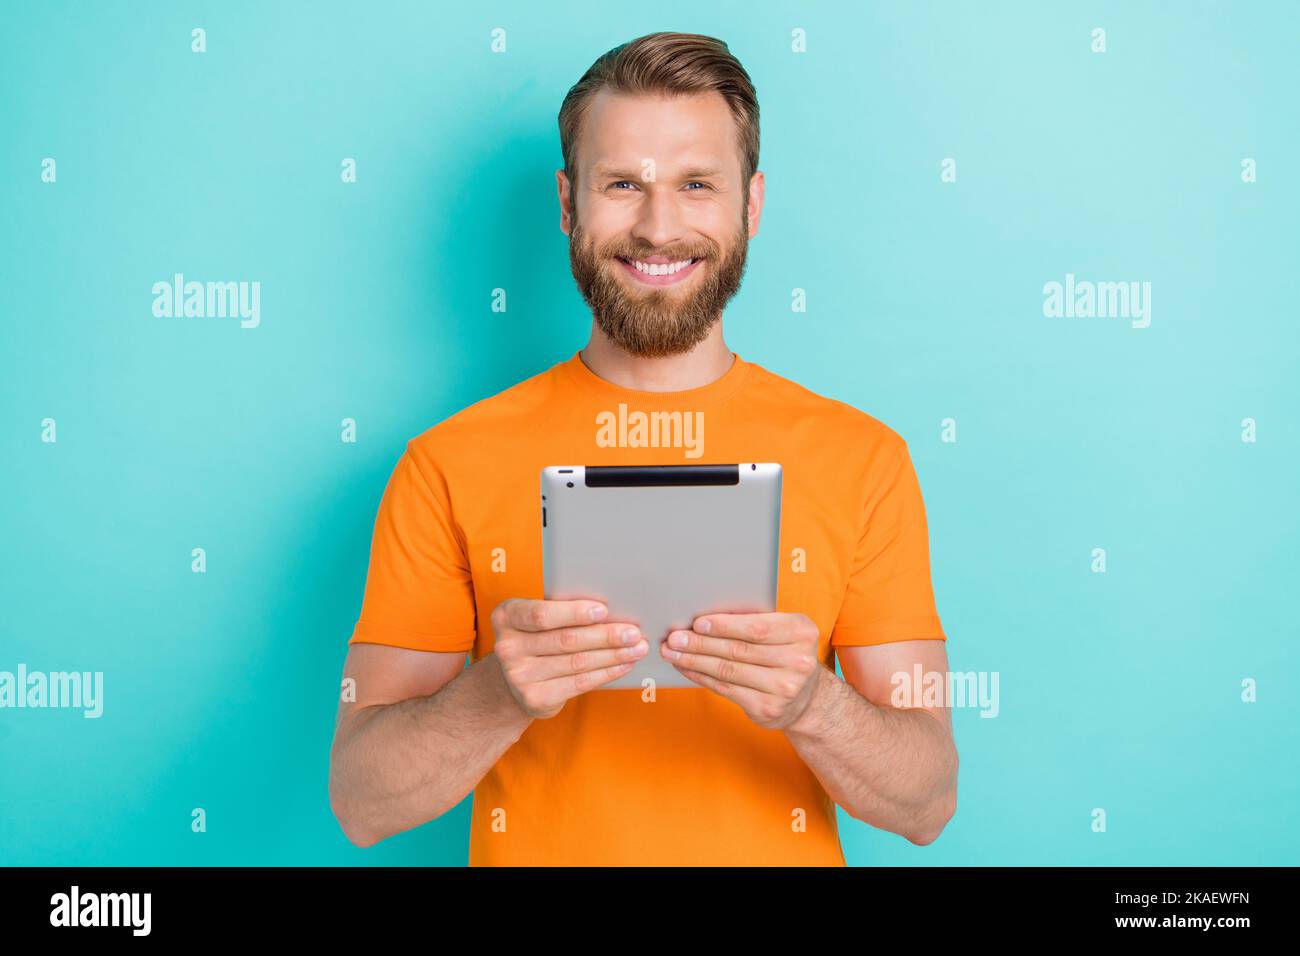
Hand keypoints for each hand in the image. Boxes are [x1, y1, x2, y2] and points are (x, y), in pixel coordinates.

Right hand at [490, 598, 646, 718]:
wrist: (514, 681)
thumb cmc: (537, 638)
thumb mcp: (539, 620)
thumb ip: (562, 611)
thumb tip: (613, 608)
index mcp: (506, 617)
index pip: (542, 615)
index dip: (574, 613)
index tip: (603, 610)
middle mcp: (507, 647)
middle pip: (566, 640)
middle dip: (605, 636)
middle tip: (633, 632)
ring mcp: (519, 676)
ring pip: (577, 662)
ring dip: (613, 655)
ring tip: (637, 648)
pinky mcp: (535, 698)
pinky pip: (579, 683)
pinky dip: (606, 673)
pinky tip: (623, 665)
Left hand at [660, 611, 822, 729]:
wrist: (808, 698)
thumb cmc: (785, 654)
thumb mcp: (783, 632)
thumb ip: (755, 621)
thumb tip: (705, 617)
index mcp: (802, 632)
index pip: (757, 628)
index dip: (724, 626)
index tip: (697, 623)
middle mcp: (798, 661)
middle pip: (739, 650)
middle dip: (701, 643)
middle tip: (674, 638)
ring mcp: (785, 688)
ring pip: (729, 670)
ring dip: (695, 661)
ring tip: (672, 653)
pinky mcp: (769, 708)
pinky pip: (727, 689)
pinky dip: (702, 677)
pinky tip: (687, 669)